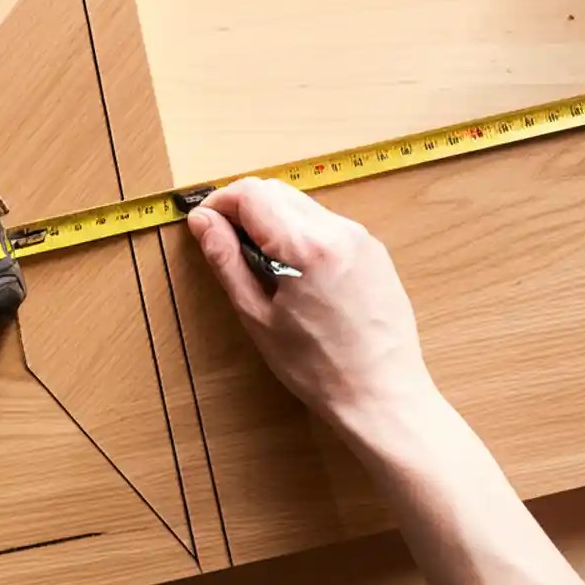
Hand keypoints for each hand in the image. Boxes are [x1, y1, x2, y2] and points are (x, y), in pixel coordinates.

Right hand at [186, 177, 436, 423]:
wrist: (382, 394)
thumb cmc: (317, 367)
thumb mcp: (257, 316)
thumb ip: (226, 261)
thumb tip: (202, 222)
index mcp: (306, 246)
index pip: (251, 193)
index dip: (220, 202)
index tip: (204, 224)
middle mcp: (338, 230)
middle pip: (277, 190)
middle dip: (244, 208)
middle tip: (227, 245)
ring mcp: (361, 237)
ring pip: (301, 204)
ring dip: (273, 220)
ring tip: (262, 266)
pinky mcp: (374, 249)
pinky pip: (326, 223)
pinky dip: (301, 233)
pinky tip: (296, 273)